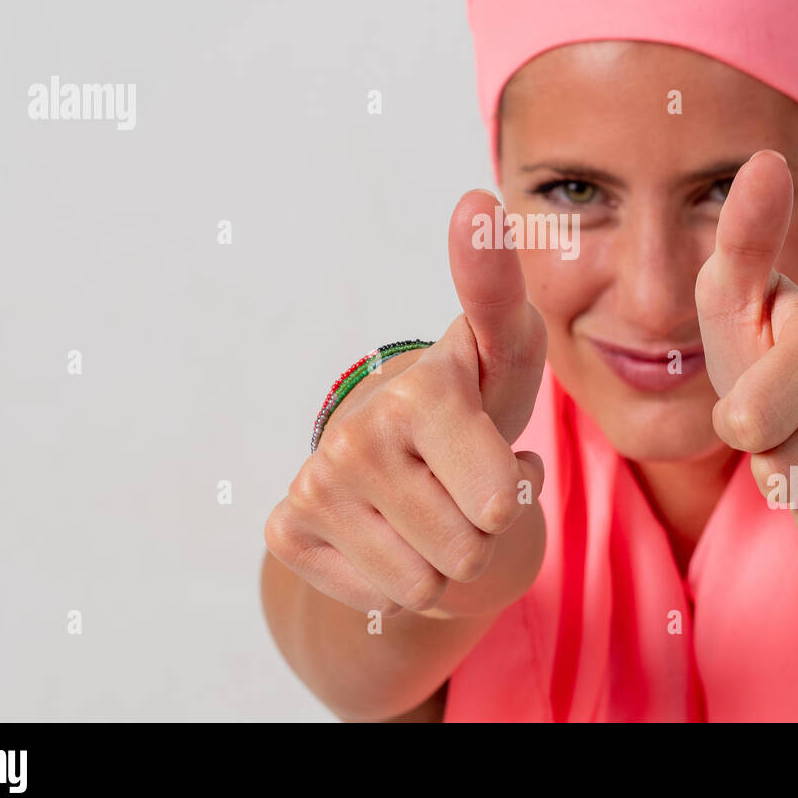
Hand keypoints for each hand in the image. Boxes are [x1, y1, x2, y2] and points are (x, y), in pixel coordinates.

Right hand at [264, 189, 548, 617]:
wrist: (405, 456)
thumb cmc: (475, 404)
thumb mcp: (510, 357)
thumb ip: (503, 289)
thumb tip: (474, 198)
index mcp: (421, 390)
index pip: (498, 502)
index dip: (511, 494)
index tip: (490, 449)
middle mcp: (356, 434)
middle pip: (468, 551)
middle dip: (482, 531)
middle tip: (465, 485)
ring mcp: (315, 485)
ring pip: (425, 585)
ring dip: (445, 559)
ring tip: (434, 504)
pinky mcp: (286, 529)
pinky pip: (379, 598)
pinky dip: (396, 576)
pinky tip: (390, 527)